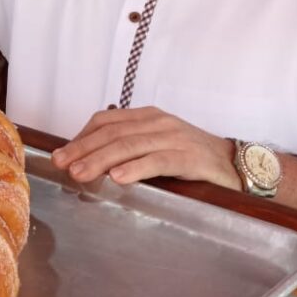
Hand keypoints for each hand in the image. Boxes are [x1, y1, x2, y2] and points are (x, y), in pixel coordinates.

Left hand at [50, 106, 240, 189]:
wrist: (236, 166)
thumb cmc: (192, 159)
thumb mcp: (155, 148)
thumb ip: (128, 150)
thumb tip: (87, 164)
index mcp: (148, 117)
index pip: (105, 122)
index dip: (80, 138)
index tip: (61, 156)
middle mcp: (159, 122)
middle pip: (113, 134)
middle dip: (83, 150)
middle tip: (62, 166)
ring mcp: (175, 137)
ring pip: (130, 145)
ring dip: (101, 160)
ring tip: (80, 174)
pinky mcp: (190, 157)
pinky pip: (159, 160)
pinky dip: (136, 168)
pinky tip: (119, 178)